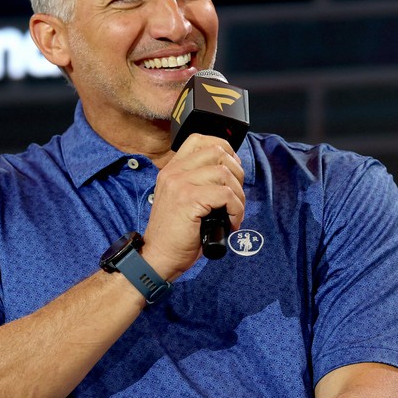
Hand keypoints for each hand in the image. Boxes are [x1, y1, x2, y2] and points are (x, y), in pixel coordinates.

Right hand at [141, 134, 244, 280]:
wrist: (158, 257)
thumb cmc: (175, 235)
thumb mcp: (184, 200)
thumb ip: (200, 182)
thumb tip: (231, 172)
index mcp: (172, 170)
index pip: (200, 140)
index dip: (224, 149)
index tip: (232, 170)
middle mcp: (174, 172)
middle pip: (217, 152)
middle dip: (237, 173)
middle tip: (236, 197)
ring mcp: (179, 184)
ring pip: (224, 173)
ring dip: (238, 195)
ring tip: (234, 213)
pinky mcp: (188, 199)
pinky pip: (225, 194)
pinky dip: (236, 209)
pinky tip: (231, 222)